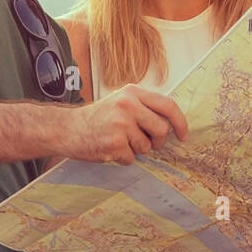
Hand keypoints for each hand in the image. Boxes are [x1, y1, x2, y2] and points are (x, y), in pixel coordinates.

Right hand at [68, 85, 187, 164]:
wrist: (68, 129)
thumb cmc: (97, 118)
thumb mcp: (121, 101)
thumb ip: (144, 107)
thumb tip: (172, 123)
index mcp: (132, 93)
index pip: (168, 105)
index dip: (180, 122)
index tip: (183, 135)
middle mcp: (128, 105)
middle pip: (162, 129)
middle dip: (158, 142)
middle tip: (148, 144)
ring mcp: (121, 124)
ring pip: (147, 147)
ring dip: (137, 150)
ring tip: (120, 142)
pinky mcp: (114, 143)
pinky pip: (131, 158)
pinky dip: (124, 158)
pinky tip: (111, 149)